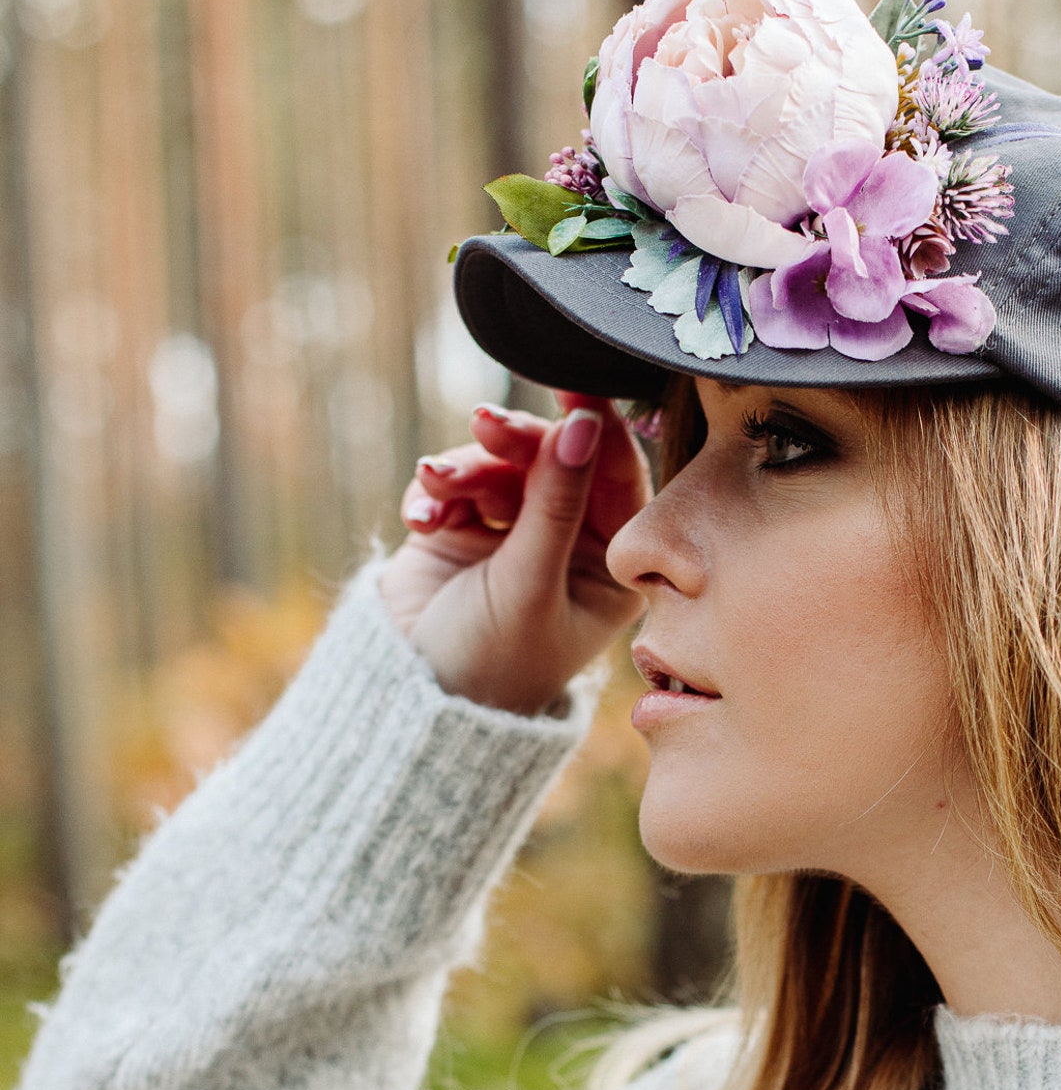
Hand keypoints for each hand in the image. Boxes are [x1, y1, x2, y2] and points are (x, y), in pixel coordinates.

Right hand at [379, 395, 649, 715]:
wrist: (414, 701)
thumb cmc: (491, 661)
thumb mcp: (528, 581)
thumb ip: (555, 501)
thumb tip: (584, 422)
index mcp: (611, 564)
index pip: (617, 478)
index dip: (597, 429)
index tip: (573, 388)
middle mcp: (571, 542)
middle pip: (555, 460)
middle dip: (519, 440)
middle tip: (486, 425)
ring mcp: (516, 533)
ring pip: (501, 466)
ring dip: (465, 467)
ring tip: (436, 483)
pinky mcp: (466, 529)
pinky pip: (457, 484)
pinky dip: (437, 491)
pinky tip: (423, 518)